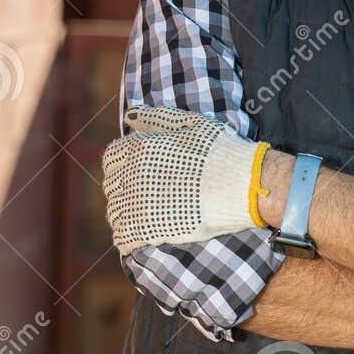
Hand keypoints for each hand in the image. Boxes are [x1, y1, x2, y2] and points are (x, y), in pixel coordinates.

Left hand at [101, 106, 262, 254]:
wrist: (242, 184)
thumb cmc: (219, 150)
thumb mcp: (188, 123)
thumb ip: (154, 118)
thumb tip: (129, 116)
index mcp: (139, 148)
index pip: (111, 157)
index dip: (123, 164)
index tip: (137, 171)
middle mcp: (132, 174)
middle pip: (112, 184)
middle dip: (125, 187)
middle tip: (145, 193)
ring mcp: (137, 203)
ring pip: (114, 211)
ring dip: (125, 212)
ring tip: (145, 214)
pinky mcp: (146, 230)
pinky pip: (122, 237)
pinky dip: (128, 237)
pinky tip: (141, 234)